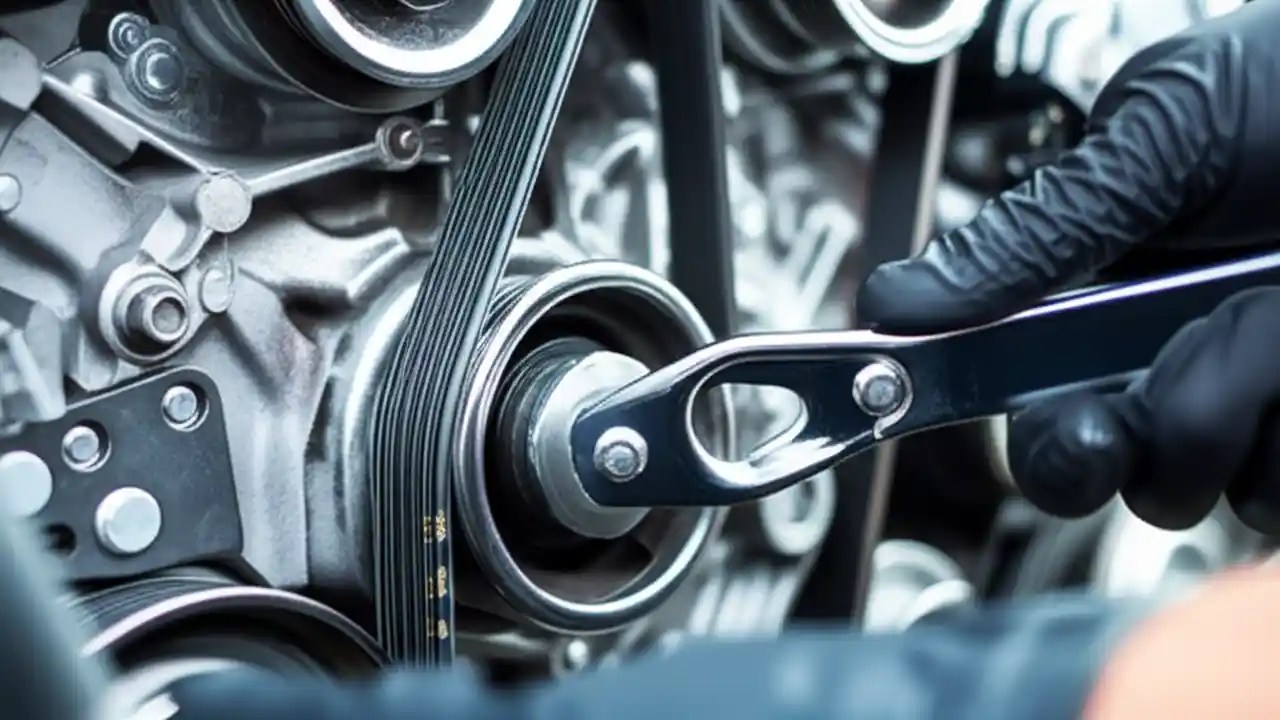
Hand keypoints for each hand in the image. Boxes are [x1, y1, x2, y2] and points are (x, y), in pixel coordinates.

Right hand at [857, 0, 1279, 530]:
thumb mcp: (1170, 127)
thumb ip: (1036, 225)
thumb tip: (898, 294)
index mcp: (1114, 284)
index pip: (1023, 388)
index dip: (1006, 417)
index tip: (1015, 414)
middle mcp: (1178, 354)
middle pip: (1090, 464)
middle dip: (1109, 439)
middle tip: (1159, 388)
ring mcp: (1260, 405)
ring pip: (1197, 484)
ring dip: (1239, 407)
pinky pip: (1278, 497)